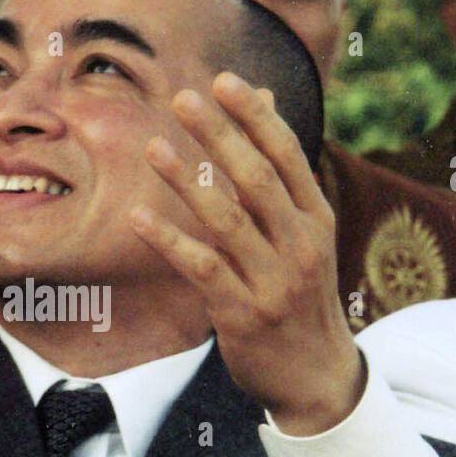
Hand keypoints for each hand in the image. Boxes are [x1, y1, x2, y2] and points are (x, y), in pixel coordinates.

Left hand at [130, 74, 365, 435]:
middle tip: (183, 98)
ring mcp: (273, 281)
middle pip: (256, 178)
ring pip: (226, 220)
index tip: (224, 80)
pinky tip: (137, 216)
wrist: (317, 376)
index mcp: (316, 219)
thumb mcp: (303, 236)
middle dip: (220, 135)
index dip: (255, 116)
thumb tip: (263, 101)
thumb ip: (277, 177)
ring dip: (187, 180)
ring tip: (152, 147)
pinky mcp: (243, 313)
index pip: (287, 155)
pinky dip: (169, 241)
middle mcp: (300, 244)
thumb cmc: (300, 295)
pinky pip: (202, 268)